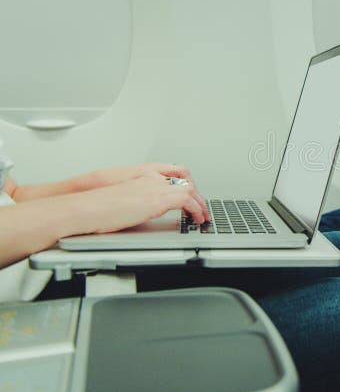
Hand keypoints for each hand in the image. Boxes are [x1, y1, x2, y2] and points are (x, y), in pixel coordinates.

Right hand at [77, 172, 208, 234]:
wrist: (85, 206)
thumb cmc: (94, 205)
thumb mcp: (120, 196)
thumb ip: (133, 198)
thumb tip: (138, 209)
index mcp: (142, 174)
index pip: (173, 172)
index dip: (185, 183)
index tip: (190, 196)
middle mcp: (151, 177)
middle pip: (185, 179)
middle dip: (196, 194)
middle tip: (202, 208)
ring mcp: (155, 187)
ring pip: (189, 189)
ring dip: (199, 203)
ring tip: (202, 216)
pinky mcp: (157, 199)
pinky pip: (187, 200)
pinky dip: (196, 210)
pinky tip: (196, 219)